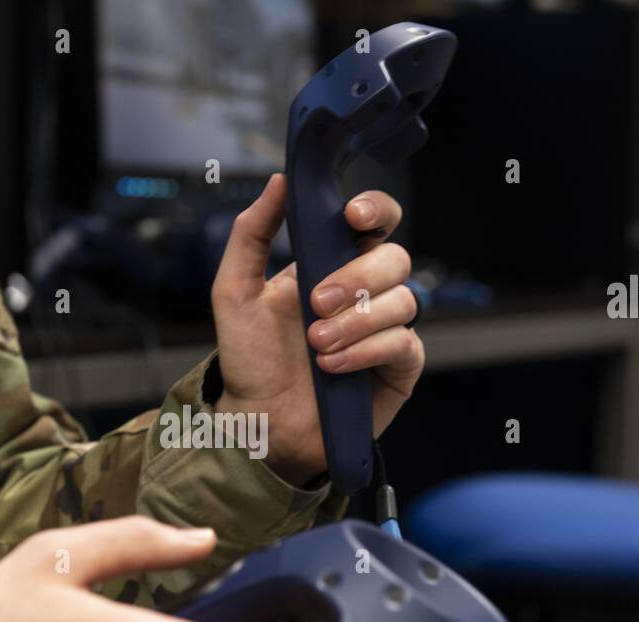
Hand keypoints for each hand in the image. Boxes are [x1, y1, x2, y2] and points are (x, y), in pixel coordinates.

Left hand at [210, 173, 423, 486]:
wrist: (258, 422)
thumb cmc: (250, 359)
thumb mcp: (234, 292)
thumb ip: (251, 234)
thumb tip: (278, 182)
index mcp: (333, 263)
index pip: (375, 220)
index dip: (375, 208)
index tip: (351, 216)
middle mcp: (366, 291)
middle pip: (394, 257)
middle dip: (356, 276)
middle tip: (315, 303)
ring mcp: (387, 328)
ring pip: (403, 300)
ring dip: (356, 321)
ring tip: (316, 345)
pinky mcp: (399, 366)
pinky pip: (404, 344)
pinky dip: (367, 351)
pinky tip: (333, 367)